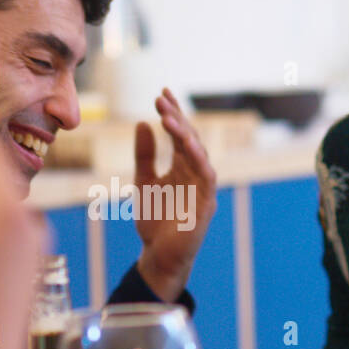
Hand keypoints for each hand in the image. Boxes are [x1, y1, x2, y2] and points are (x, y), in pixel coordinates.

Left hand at [133, 89, 217, 301]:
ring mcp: (202, 187)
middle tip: (161, 100)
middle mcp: (195, 173)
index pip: (179, 134)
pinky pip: (207, 178)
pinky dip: (200, 160)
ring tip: (169, 119)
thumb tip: (141, 123)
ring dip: (185, 135)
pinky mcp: (206, 204)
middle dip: (176, 118)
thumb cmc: (155, 221)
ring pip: (199, 154)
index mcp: (182, 167)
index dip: (172, 113)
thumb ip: (144, 155)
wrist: (159, 256)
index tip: (161, 93)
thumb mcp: (143, 182)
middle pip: (189, 139)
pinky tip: (190, 146)